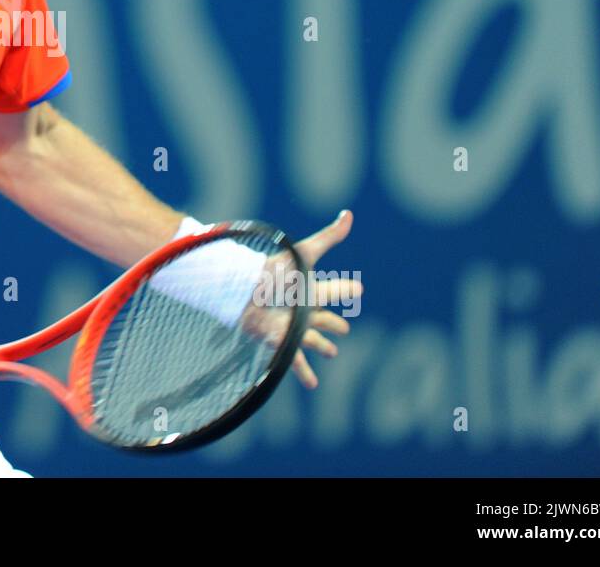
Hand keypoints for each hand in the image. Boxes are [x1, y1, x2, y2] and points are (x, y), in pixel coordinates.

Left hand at [238, 209, 361, 389]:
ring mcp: (290, 327)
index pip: (329, 291)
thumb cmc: (273, 271)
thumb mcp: (304, 255)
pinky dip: (304, 372)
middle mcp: (299, 309)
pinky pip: (294, 360)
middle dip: (332, 322)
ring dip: (321, 345)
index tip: (357, 290)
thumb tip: (349, 215)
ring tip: (331, 352)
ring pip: (311, 339)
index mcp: (307, 290)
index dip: (343, 291)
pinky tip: (312, 384)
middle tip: (344, 328)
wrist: (242, 290)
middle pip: (320, 317)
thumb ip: (328, 238)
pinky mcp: (279, 341)